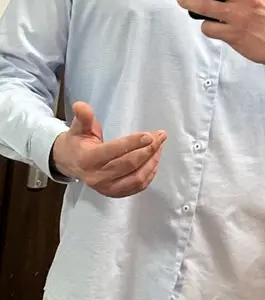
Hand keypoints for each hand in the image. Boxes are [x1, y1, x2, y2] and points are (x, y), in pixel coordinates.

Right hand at [51, 102, 166, 198]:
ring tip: (159, 146)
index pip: (114, 151)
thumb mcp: (77, 127)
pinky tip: (154, 160)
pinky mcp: (115, 194)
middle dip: (148, 150)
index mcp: (88, 159)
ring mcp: (107, 188)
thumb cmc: (77, 143)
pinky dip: (149, 174)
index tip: (150, 135)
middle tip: (160, 137)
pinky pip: (138, 187)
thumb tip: (80, 105)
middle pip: (129, 164)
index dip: (133, 143)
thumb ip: (83, 117)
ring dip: (152, 162)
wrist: (70, 164)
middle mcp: (97, 177)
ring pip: (137, 177)